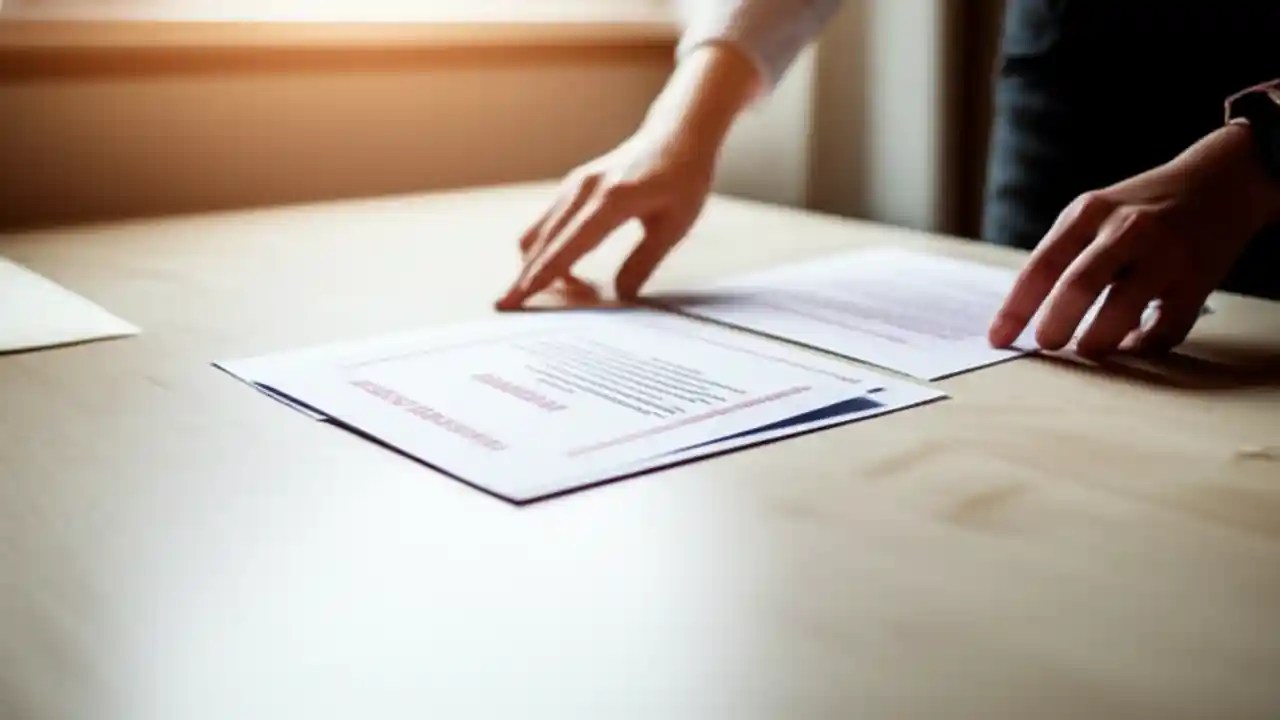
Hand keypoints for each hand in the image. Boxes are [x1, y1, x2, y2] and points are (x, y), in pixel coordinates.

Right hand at [496, 44, 760, 309]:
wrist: (676, 133)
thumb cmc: (683, 177)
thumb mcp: (674, 225)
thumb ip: (644, 261)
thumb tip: (619, 296)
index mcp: (612, 200)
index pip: (568, 246)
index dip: (542, 276)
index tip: (519, 297)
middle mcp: (584, 190)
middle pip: (542, 242)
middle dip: (524, 277)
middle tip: (508, 307)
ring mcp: (574, 187)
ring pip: (538, 232)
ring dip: (536, 265)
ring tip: (550, 296)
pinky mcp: (573, 187)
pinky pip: (548, 223)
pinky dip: (547, 250)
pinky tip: (566, 273)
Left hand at [989, 123, 1279, 356]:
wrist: (1223, 179)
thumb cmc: (1143, 206)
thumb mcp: (1096, 211)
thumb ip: (1065, 254)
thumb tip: (1024, 315)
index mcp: (1089, 213)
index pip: (1041, 265)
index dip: (1015, 308)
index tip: (997, 339)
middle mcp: (1126, 230)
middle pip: (1079, 284)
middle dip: (1055, 323)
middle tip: (1045, 345)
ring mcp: (1164, 254)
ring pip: (1121, 309)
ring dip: (1097, 339)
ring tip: (1087, 349)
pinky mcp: (1196, 280)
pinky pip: (1164, 328)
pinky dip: (1143, 345)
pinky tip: (1131, 346)